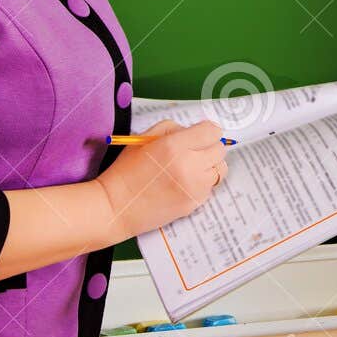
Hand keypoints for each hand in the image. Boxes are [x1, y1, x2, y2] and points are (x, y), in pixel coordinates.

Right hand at [95, 119, 226, 239]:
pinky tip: (183, 183)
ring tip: (189, 167)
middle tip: (193, 150)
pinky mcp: (195, 203)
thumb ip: (172, 129)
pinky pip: (210, 186)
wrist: (116, 207)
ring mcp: (194, 187)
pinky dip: (202, 182)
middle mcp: (189, 166)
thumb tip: (195, 131)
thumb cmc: (126, 171)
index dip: (206, 130)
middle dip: (209, 147)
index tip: (199, 134)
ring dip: (208, 165)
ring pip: (219, 169)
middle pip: (220, 149)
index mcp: (174, 146)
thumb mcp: (144, 139)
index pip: (212, 131)